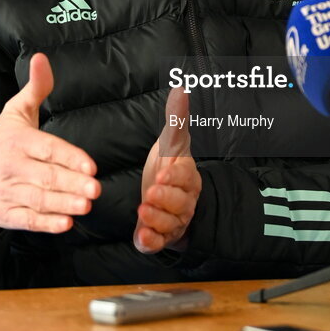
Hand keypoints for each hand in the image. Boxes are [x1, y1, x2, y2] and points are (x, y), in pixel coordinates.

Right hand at [0, 53, 99, 238]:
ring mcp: (8, 193)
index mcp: (18, 141)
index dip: (69, 158)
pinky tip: (65, 224)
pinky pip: (26, 221)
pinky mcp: (5, 215)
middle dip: (71, 184)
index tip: (91, 166)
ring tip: (86, 205)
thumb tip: (41, 58)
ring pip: (38, 200)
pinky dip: (46, 224)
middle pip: (45, 177)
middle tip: (95, 189)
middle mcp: (12, 167)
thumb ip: (35, 88)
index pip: (47, 149)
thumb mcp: (15, 112)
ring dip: (63, 204)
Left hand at [133, 87, 201, 253]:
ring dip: (157, 218)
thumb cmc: (168, 166)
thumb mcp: (171, 143)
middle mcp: (184, 201)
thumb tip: (180, 88)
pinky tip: (141, 236)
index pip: (186, 176)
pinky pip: (158, 242)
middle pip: (180, 202)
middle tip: (152, 192)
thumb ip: (176, 118)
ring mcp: (173, 221)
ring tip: (143, 210)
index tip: (164, 172)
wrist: (164, 198)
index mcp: (188, 177)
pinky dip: (152, 241)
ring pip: (170, 223)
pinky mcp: (160, 237)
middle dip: (166, 198)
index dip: (176, 175)